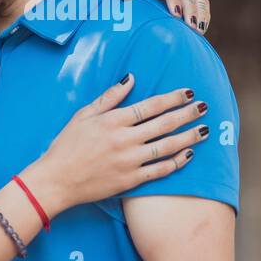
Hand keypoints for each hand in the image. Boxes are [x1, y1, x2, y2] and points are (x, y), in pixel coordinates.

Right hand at [21, 73, 208, 212]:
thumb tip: (131, 78)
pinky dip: (176, 163)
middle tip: (204, 107)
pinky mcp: (130, 181)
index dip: (172, 98)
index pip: (150, 106)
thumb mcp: (83, 115)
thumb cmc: (67, 146)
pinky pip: (159, 171)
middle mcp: (124, 140)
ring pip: (166, 147)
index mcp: (112, 121)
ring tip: (204, 130)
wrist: (56, 181)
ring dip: (188, 137)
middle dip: (187, 114)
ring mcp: (128, 161)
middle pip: (163, 124)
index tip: (188, 92)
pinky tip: (189, 155)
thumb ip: (109, 98)